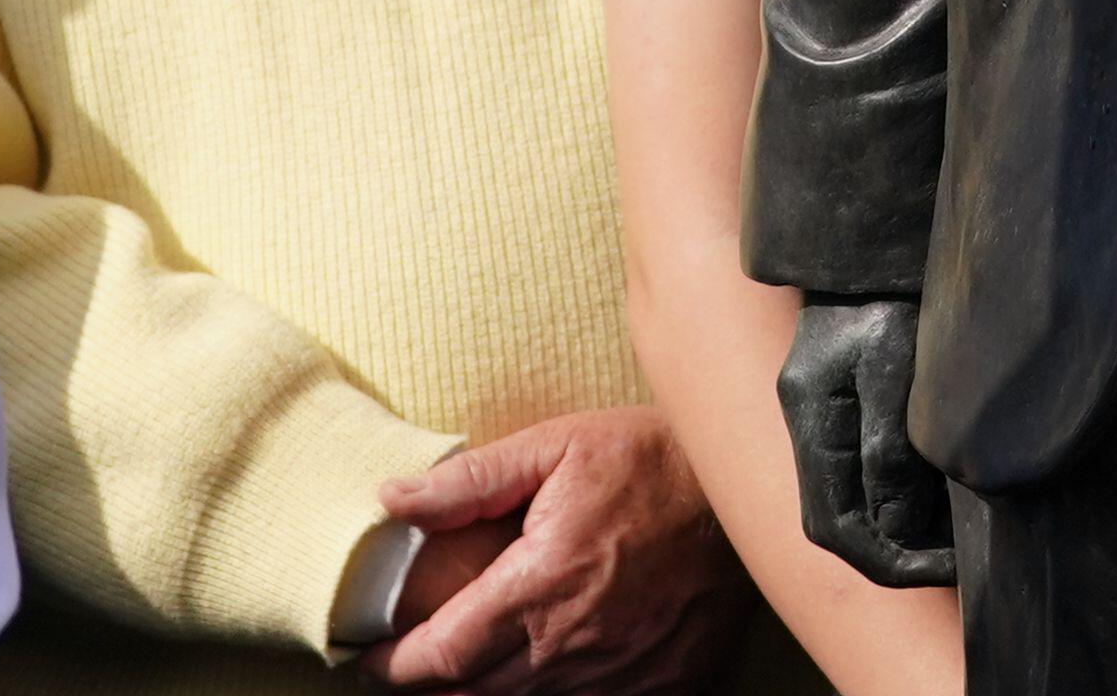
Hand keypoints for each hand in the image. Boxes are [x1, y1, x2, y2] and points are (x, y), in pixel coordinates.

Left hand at [373, 405, 732, 688]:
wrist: (745, 490)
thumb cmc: (649, 460)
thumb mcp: (557, 446)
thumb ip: (471, 480)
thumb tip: (392, 498)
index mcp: (541, 584)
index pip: (443, 653)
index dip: (395, 666)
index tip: (371, 658)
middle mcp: (573, 644)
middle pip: (475, 692)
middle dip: (434, 683)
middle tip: (409, 665)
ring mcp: (620, 674)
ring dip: (488, 693)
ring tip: (466, 670)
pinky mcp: (662, 684)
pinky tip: (544, 675)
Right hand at [779, 294, 951, 589]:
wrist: (880, 228)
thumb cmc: (890, 286)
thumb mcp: (894, 361)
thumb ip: (890, 446)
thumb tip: (897, 525)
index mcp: (809, 415)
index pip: (836, 527)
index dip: (891, 561)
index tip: (950, 569)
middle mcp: (812, 420)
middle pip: (844, 522)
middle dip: (902, 550)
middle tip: (963, 557)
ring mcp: (829, 409)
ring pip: (859, 499)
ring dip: (908, 525)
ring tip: (964, 529)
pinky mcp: (854, 395)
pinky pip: (873, 468)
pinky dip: (911, 492)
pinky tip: (953, 488)